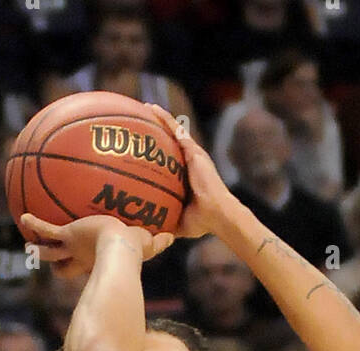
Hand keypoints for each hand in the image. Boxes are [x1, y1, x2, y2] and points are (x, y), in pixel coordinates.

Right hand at [20, 212, 172, 277]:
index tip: (79, 266)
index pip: (87, 266)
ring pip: (51, 251)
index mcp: (96, 261)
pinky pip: (48, 228)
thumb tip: (174, 237)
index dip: (82, 267)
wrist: (120, 247)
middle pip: (64, 266)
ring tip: (29, 244)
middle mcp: (82, 258)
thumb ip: (159, 241)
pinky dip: (36, 223)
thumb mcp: (148, 243)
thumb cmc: (135, 249)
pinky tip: (24, 216)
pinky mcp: (69, 235)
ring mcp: (73, 247)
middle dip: (57, 264)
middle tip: (50, 259)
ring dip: (40, 248)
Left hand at [146, 104, 236, 238]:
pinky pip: (177, 131)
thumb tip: (149, 233)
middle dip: (158, 130)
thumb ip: (165, 222)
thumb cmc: (203, 222)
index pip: (171, 160)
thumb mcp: (179, 222)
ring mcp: (193, 155)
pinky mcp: (195, 152)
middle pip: (171, 141)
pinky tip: (153, 110)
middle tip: (141, 121)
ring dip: (160, 119)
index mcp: (187, 176)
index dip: (158, 151)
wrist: (219, 215)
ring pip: (174, 131)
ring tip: (146, 108)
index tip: (144, 146)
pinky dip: (165, 120)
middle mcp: (190, 162)